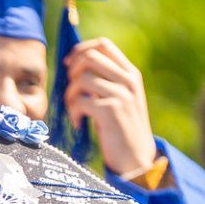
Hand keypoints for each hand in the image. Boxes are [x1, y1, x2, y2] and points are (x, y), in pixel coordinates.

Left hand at [61, 38, 157, 177]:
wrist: (136, 158)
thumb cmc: (121, 128)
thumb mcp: (118, 98)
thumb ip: (104, 80)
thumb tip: (74, 64)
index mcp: (130, 74)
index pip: (103, 45)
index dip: (80, 50)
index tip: (68, 65)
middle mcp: (128, 80)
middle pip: (89, 57)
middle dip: (72, 73)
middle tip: (71, 92)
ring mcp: (121, 95)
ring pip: (81, 79)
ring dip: (70, 96)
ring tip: (75, 111)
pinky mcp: (111, 111)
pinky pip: (80, 101)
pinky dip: (73, 113)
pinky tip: (79, 124)